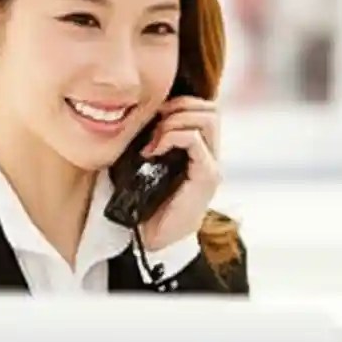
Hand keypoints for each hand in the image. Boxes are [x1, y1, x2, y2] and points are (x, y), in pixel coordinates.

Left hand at [137, 96, 220, 251]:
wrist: (152, 238)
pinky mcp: (206, 176)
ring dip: (175, 120)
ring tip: (154, 139)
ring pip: (208, 118)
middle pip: (210, 108)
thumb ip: (149, 137)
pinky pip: (195, 141)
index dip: (178, 102)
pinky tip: (153, 151)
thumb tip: (129, 113)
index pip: (202, 107)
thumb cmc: (145, 201)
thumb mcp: (145, 161)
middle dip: (179, 106)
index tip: (152, 116)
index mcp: (199, 148)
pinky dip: (172, 137)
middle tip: (154, 124)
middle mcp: (210, 154)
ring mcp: (211, 164)